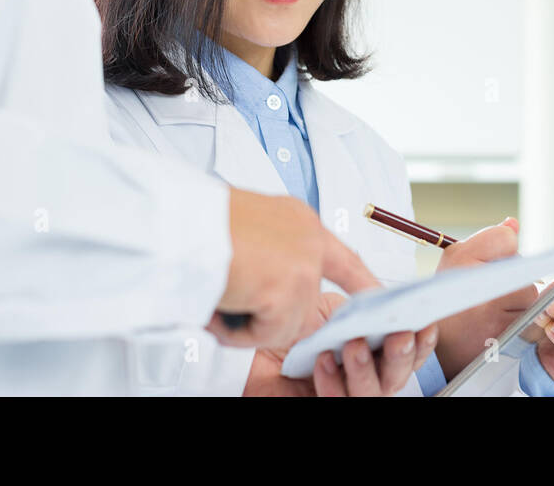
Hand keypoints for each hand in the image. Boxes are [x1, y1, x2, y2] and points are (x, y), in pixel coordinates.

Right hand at [209, 189, 377, 350]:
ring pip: (285, 324)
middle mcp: (309, 239)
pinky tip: (218, 307)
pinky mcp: (288, 292)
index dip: (361, 281)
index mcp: (299, 218)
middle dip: (276, 315)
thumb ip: (270, 253)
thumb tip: (269, 287)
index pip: (343, 257)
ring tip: (218, 297)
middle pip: (309, 302)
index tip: (376, 297)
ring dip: (247, 322)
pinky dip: (237, 331)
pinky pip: (266, 334)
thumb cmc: (195, 219)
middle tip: (241, 304)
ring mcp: (303, 266)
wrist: (178, 221)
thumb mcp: (246, 225)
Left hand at [242, 293, 437, 396]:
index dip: (422, 340)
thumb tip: (384, 301)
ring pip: (375, 395)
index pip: (408, 351)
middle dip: (402, 355)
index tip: (424, 323)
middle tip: (398, 334)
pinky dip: (334, 383)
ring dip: (366, 369)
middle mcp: (364, 375)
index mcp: (373, 348)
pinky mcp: (325, 405)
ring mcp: (346, 394)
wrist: (250, 350)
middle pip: (398, 377)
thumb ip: (358, 306)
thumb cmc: (289, 330)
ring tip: (354, 345)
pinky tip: (323, 362)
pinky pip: (340, 403)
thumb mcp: (327, 308)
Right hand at [432, 218, 538, 377]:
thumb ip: (488, 240)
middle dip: (513, 277)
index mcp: (462, 261)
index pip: (506, 238)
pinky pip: (529, 319)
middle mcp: (477, 286)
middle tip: (491, 288)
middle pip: (522, 269)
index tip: (493, 258)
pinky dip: (520, 319)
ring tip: (493, 308)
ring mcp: (492, 314)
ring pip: (529, 295)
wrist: (436, 344)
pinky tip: (498, 323)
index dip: (504, 247)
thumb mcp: (456, 260)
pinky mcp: (505, 336)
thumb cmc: (448, 295)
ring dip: (519, 300)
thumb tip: (513, 224)